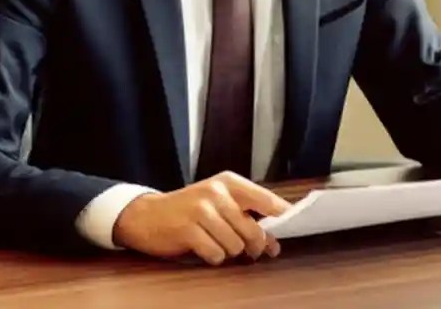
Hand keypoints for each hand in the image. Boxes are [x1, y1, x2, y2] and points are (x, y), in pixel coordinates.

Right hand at [114, 171, 291, 265]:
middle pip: (253, 230)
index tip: (294, 227)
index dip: (282, 217)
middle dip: (254, 246)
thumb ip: (248, 217)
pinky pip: (216, 254)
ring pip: (235, 244)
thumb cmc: (190, 210)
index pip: (267, 200)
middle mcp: (217, 192)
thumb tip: (275, 243)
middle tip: (250, 250)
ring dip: (230, 252)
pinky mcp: (188, 229)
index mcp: (229, 182)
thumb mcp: (219, 203)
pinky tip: (204, 248)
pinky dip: (213, 257)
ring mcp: (201, 210)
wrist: (147, 215)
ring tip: (217, 243)